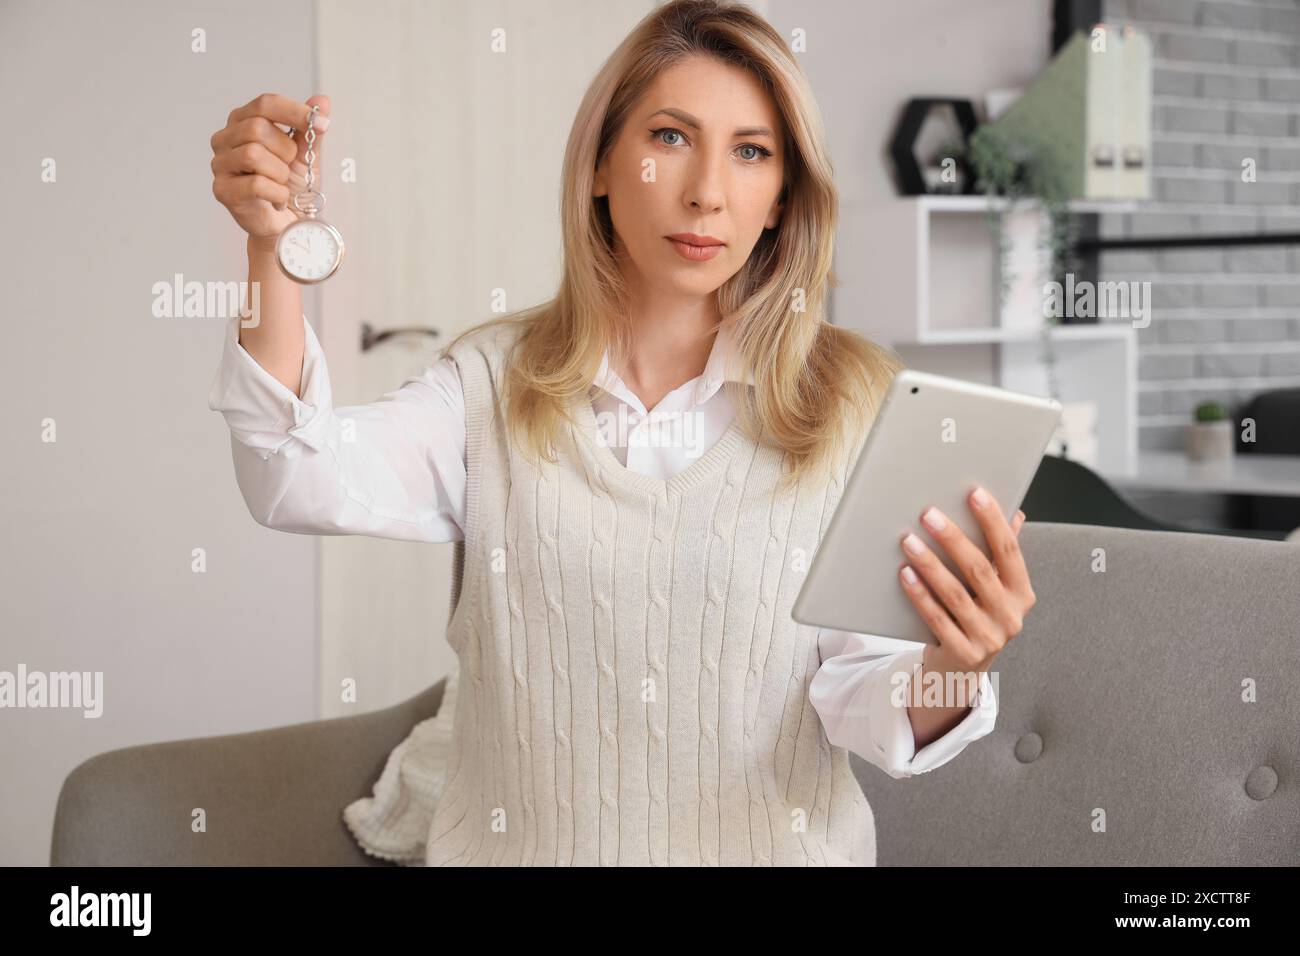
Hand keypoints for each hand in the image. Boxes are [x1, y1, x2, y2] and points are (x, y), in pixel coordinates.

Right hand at [210, 92, 331, 239]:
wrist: (287, 224)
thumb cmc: (292, 186)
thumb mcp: (305, 155)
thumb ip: (310, 129)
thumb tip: (322, 101)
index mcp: (243, 121)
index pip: (265, 103)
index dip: (294, 111)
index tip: (321, 125)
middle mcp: (225, 139)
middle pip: (257, 128)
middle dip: (285, 150)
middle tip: (289, 168)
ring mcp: (220, 164)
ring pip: (253, 154)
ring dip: (280, 173)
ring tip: (282, 184)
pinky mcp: (222, 190)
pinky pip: (255, 183)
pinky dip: (277, 193)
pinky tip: (278, 199)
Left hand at [896, 488, 1034, 701]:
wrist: (961, 671)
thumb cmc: (977, 616)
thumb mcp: (995, 588)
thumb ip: (1002, 554)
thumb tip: (1015, 512)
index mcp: (1022, 593)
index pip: (1009, 550)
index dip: (993, 521)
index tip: (975, 493)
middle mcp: (1010, 616)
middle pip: (979, 569)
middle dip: (953, 539)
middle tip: (928, 514)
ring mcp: (989, 638)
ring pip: (955, 594)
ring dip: (930, 565)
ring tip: (907, 541)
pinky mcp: (963, 653)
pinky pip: (937, 619)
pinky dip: (920, 596)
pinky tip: (905, 574)